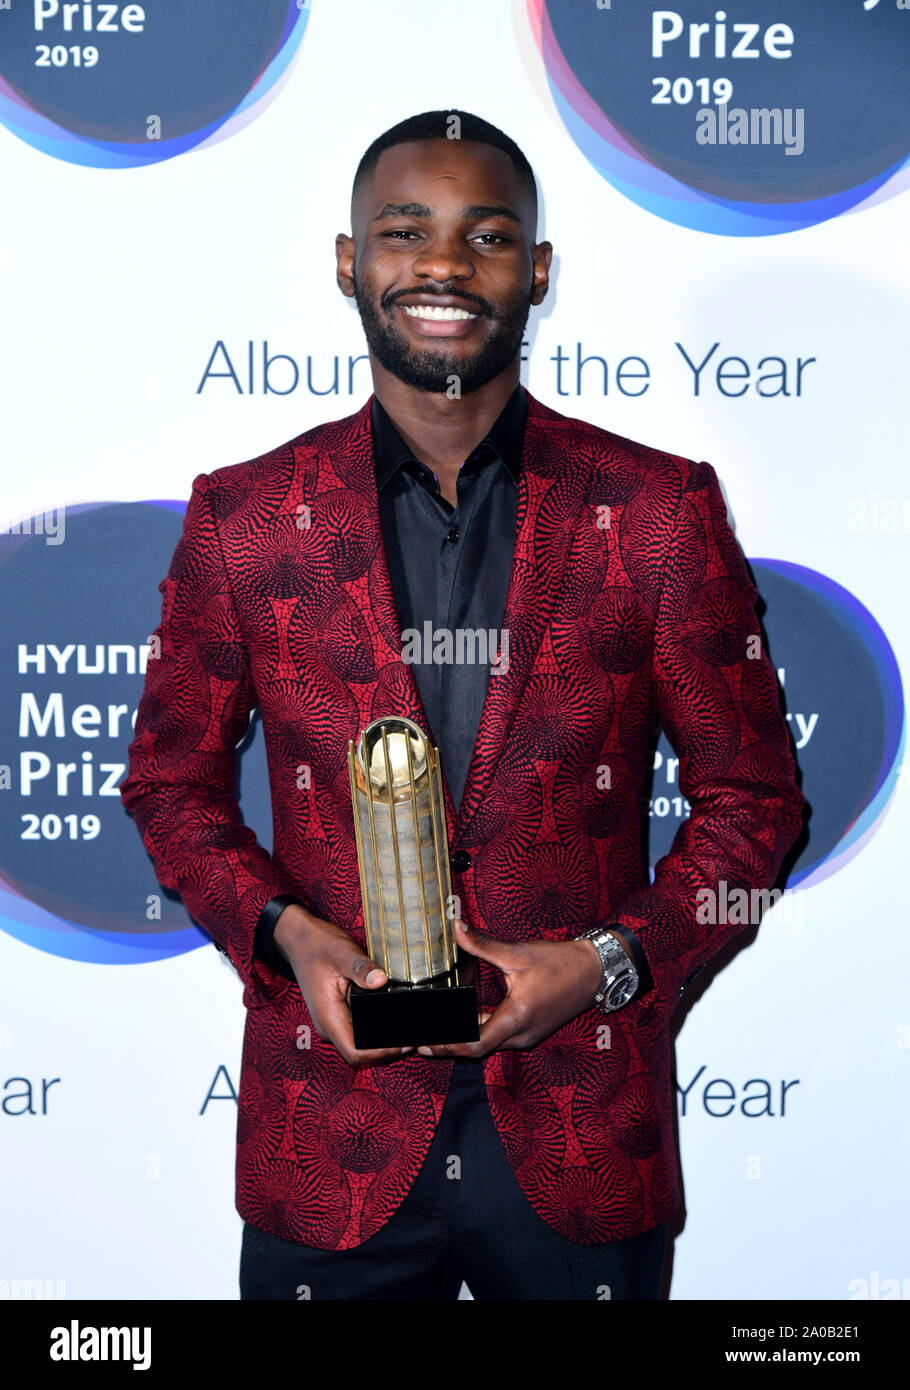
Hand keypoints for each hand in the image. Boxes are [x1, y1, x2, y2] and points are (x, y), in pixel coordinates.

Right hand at [274, 904, 413, 1066]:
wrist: (300, 940)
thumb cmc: (317, 946)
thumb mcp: (342, 953)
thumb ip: (361, 968)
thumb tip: (381, 980)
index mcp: (329, 1018)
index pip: (355, 1053)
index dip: (380, 1054)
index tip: (403, 1044)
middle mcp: (329, 1026)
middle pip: (360, 1053)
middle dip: (387, 1050)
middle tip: (413, 1036)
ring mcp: (333, 1021)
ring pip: (359, 1044)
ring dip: (382, 1042)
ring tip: (407, 1029)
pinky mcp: (338, 1014)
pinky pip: (358, 1031)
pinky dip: (376, 1029)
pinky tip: (392, 1018)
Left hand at [416, 919, 608, 1058]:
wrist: (594, 972)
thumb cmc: (560, 962)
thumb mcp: (518, 952)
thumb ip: (483, 944)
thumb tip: (456, 927)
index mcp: (517, 1016)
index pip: (476, 1044)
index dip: (448, 1046)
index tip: (426, 1043)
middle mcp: (522, 1034)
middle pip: (479, 1049)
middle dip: (450, 1045)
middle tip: (422, 1039)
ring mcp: (528, 1036)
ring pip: (490, 1045)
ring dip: (465, 1040)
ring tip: (437, 1032)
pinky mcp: (531, 1031)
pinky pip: (500, 1039)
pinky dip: (481, 1033)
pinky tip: (465, 1021)